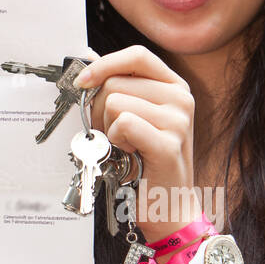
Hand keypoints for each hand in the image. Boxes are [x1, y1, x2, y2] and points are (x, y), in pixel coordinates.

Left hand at [74, 45, 201, 246]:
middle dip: (99, 109)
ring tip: (126, 148)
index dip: (104, 64)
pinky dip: (116, 142)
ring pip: (115, 103)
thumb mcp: (137, 118)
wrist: (170, 208)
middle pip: (116, 82)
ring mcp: (179, 120)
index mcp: (175, 86)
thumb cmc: (149, 165)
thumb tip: (88, 61)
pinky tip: (130, 155)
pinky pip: (123, 124)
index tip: (82, 82)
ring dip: (108, 130)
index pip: (136, 55)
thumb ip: (120, 88)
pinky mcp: (169, 144)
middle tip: (111, 135)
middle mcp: (182, 98)